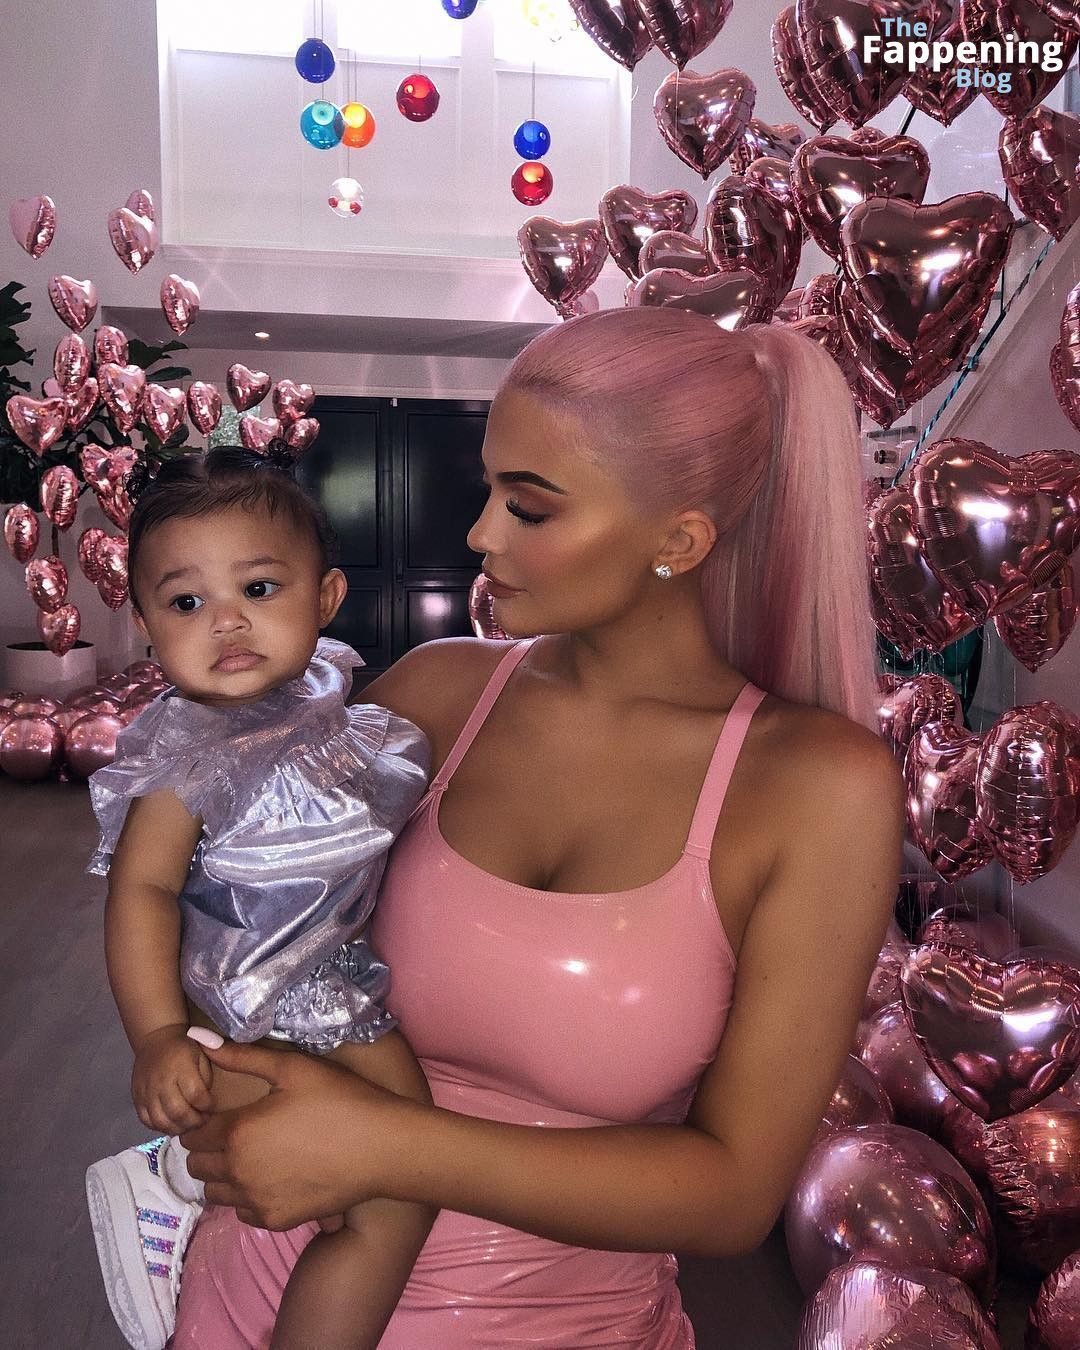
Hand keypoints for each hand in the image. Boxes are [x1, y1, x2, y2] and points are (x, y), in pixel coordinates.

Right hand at [132, 1023, 212, 1133]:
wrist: (155, 1040)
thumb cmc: (183, 1049)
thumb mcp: (202, 1055)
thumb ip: (206, 1078)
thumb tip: (206, 1103)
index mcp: (181, 1067)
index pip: (196, 1095)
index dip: (206, 1106)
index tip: (211, 1107)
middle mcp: (162, 1081)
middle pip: (178, 1112)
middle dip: (194, 1121)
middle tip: (202, 1120)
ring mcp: (146, 1091)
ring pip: (161, 1121)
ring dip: (178, 1128)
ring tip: (188, 1124)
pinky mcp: (136, 1098)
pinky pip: (146, 1120)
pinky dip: (160, 1127)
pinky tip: (171, 1123)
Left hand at [179, 1039, 405, 1230]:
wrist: (381, 1148)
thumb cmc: (339, 1099)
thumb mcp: (292, 1068)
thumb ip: (241, 1056)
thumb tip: (195, 1036)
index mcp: (237, 1133)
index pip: (193, 1134)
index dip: (203, 1122)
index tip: (221, 1114)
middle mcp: (237, 1173)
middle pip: (197, 1166)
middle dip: (209, 1148)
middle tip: (237, 1132)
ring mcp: (256, 1201)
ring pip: (215, 1192)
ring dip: (224, 1174)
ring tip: (253, 1154)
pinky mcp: (275, 1221)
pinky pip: (242, 1211)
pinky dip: (248, 1196)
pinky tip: (272, 1176)